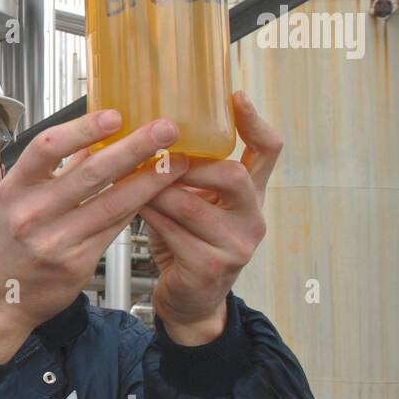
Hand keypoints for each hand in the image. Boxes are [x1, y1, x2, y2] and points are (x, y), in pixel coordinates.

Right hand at [0, 110, 188, 362]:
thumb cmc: (8, 243)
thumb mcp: (18, 200)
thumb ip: (55, 169)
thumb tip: (95, 134)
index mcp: (15, 188)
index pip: (47, 147)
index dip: (83, 129)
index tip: (115, 115)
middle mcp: (32, 213)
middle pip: (91, 173)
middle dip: (135, 147)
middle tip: (166, 129)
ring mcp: (55, 241)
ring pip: (112, 203)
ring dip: (149, 180)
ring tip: (176, 162)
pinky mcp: (76, 263)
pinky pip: (114, 229)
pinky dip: (138, 208)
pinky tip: (158, 195)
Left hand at [140, 91, 282, 344]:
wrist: (189, 302)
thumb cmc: (186, 243)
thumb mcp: (194, 202)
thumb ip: (187, 172)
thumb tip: (150, 127)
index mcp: (251, 195)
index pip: (268, 151)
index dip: (255, 122)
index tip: (236, 96)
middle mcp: (252, 218)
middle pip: (233, 175)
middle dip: (190, 163)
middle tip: (160, 154)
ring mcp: (236, 245)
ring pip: (192, 205)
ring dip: (156, 189)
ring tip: (131, 176)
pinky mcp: (210, 267)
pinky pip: (173, 233)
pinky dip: (148, 216)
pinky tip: (130, 206)